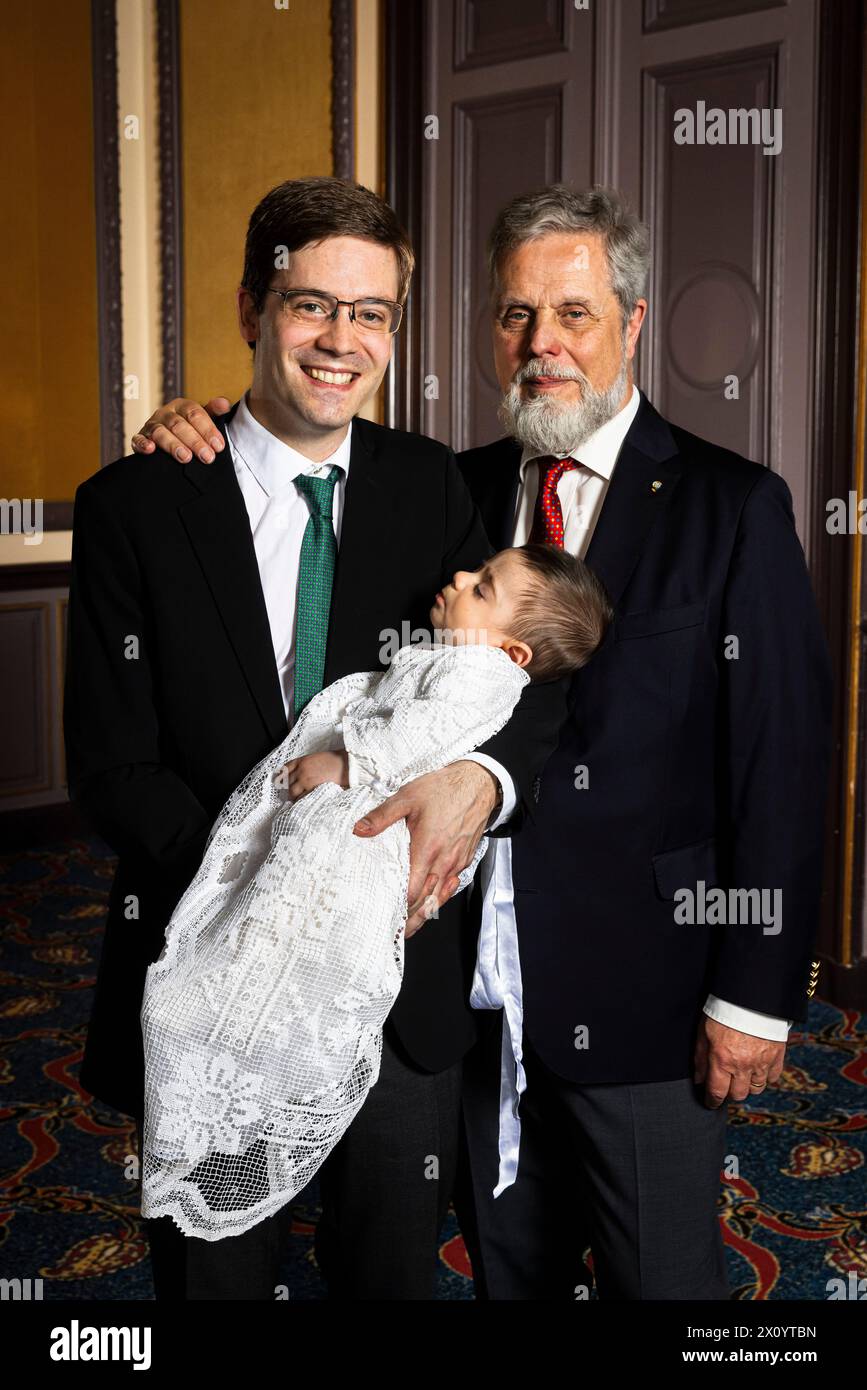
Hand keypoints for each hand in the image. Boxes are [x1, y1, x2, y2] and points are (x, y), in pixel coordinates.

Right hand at [131, 396, 231, 462]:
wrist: (168, 437)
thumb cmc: (189, 428)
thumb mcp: (202, 419)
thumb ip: (213, 411)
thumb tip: (225, 403)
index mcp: (182, 406)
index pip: (195, 414)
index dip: (208, 429)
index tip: (218, 446)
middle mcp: (165, 413)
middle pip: (179, 425)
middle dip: (194, 441)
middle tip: (207, 457)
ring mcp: (151, 425)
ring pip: (160, 432)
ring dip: (173, 445)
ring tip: (186, 458)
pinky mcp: (140, 438)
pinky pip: (138, 439)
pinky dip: (143, 444)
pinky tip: (151, 450)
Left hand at [274, 751, 348, 801]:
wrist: (345, 764)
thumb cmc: (335, 762)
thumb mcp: (317, 759)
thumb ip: (307, 766)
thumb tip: (302, 777)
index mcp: (302, 761)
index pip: (285, 769)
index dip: (283, 777)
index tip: (283, 783)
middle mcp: (301, 769)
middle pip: (287, 781)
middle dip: (288, 788)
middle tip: (291, 794)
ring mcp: (305, 779)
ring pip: (292, 791)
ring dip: (293, 796)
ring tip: (297, 800)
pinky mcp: (311, 787)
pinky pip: (301, 797)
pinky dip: (300, 800)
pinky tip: (303, 803)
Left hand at [352, 760, 496, 938]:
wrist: (478, 783)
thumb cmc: (443, 789)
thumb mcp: (407, 796)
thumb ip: (382, 816)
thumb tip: (359, 830)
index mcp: (427, 848)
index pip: (413, 889)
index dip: (400, 906)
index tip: (386, 915)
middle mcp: (444, 860)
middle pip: (427, 900)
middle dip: (412, 918)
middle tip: (396, 932)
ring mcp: (457, 861)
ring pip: (440, 895)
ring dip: (426, 912)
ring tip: (411, 926)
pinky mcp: (465, 858)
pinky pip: (451, 884)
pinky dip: (440, 897)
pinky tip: (432, 903)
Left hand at [693, 1015, 785, 1107]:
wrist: (752, 996)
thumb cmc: (724, 1011)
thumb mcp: (704, 1032)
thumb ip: (701, 1058)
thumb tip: (699, 1080)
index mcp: (722, 1060)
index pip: (717, 1092)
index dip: (712, 1101)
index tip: (710, 1103)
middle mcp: (742, 1066)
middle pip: (738, 1095)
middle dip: (730, 1093)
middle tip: (726, 1085)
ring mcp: (761, 1062)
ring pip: (755, 1089)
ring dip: (747, 1086)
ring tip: (742, 1076)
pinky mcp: (777, 1056)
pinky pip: (772, 1078)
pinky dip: (765, 1077)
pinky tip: (758, 1069)